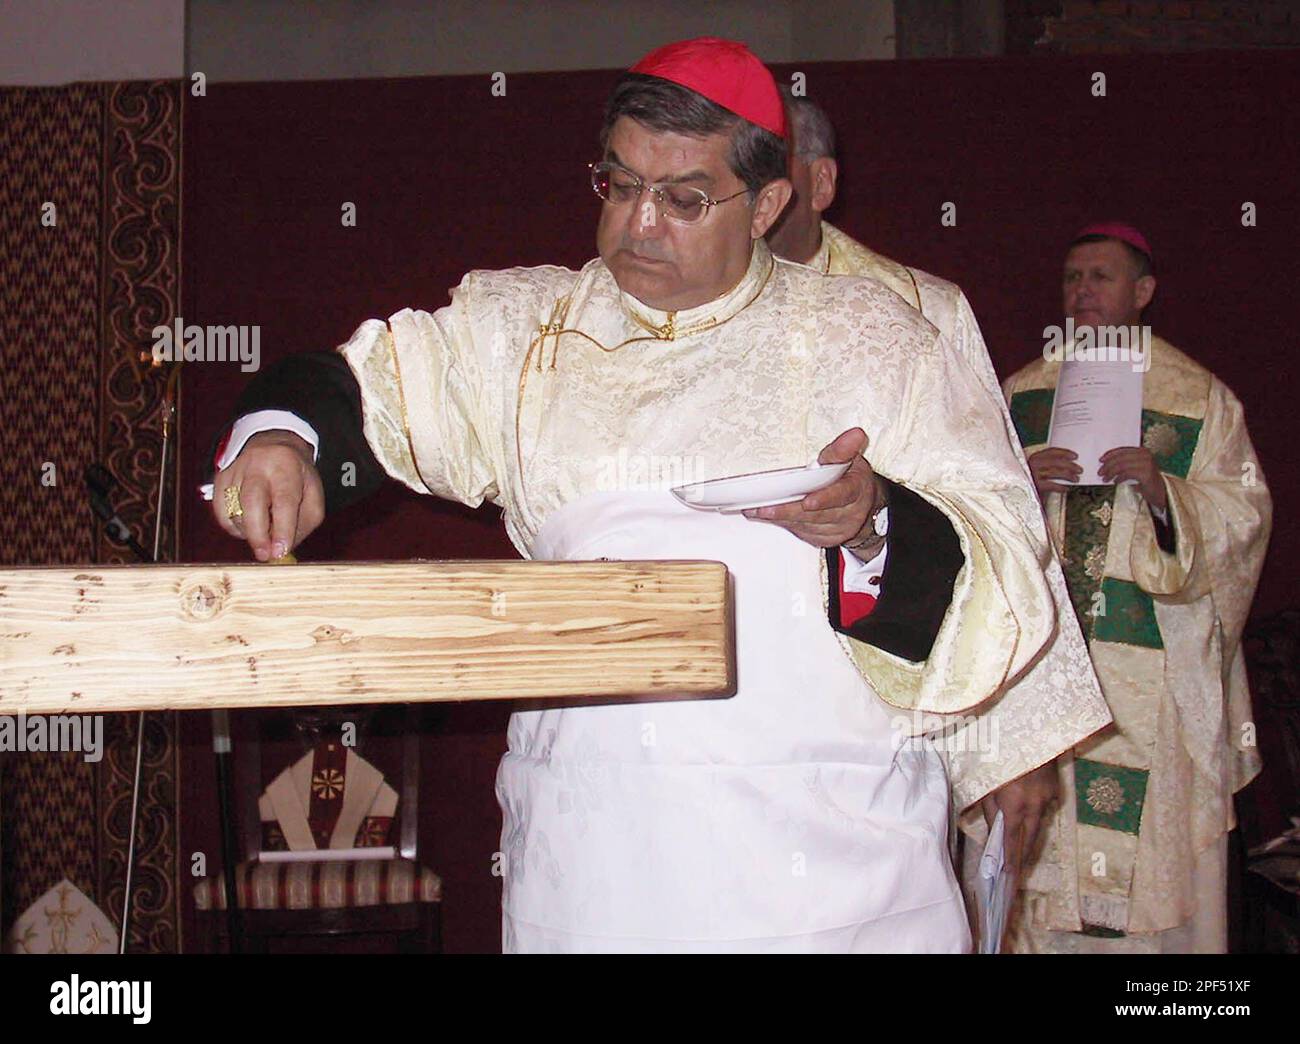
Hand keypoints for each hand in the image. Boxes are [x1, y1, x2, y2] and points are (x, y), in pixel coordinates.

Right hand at [212, 430, 324, 560]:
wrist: (272, 445)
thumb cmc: (296, 478)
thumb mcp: (313, 495)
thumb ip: (302, 524)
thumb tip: (282, 550)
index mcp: (286, 467)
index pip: (284, 500)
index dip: (281, 528)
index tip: (279, 552)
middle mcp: (258, 466)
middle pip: (251, 502)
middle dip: (257, 534)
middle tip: (265, 555)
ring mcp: (235, 471)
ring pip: (234, 510)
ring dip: (248, 531)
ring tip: (263, 532)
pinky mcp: (219, 479)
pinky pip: (221, 512)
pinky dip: (233, 526)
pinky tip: (247, 525)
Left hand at [742, 428, 883, 548]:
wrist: (865, 507)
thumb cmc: (852, 479)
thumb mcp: (852, 459)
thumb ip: (844, 449)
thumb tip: (855, 434)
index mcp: (855, 488)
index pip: (842, 494)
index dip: (824, 498)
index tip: (807, 501)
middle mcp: (848, 512)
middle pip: (816, 514)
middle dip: (789, 511)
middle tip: (765, 507)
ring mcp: (836, 528)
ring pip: (805, 525)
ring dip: (780, 518)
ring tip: (756, 510)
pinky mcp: (824, 538)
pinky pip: (801, 532)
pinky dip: (782, 523)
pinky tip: (765, 516)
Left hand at [980, 760, 1058, 875]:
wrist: (1029, 730)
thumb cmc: (998, 752)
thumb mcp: (986, 781)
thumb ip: (991, 809)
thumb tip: (995, 832)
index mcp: (1015, 803)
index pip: (1013, 840)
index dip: (1012, 859)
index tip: (1010, 875)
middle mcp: (1035, 804)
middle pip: (1031, 838)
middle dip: (1025, 856)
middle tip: (1018, 872)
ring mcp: (1049, 796)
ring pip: (1040, 822)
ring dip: (1031, 835)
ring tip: (1022, 849)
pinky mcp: (1057, 788)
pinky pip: (1046, 806)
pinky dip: (1037, 811)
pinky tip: (1029, 810)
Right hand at [1026, 447, 1080, 496]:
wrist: (1017, 494)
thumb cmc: (1029, 479)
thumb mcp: (1035, 468)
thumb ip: (1047, 463)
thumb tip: (1067, 463)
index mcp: (1034, 457)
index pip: (1052, 451)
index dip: (1065, 453)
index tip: (1075, 456)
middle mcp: (1033, 464)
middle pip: (1056, 462)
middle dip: (1070, 466)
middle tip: (1079, 470)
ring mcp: (1033, 475)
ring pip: (1055, 473)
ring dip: (1068, 476)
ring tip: (1075, 479)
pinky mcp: (1034, 486)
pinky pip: (1052, 485)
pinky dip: (1061, 487)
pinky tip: (1066, 488)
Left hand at [1098, 446, 1165, 510]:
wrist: (1160, 491)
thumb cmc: (1145, 480)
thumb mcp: (1135, 468)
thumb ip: (1124, 463)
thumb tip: (1106, 463)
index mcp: (1143, 451)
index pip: (1123, 450)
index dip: (1110, 454)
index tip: (1101, 460)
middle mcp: (1146, 455)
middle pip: (1121, 458)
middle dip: (1108, 465)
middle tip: (1100, 472)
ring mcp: (1147, 463)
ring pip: (1122, 466)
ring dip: (1111, 472)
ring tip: (1105, 479)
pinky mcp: (1146, 473)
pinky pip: (1126, 474)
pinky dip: (1118, 478)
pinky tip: (1115, 482)